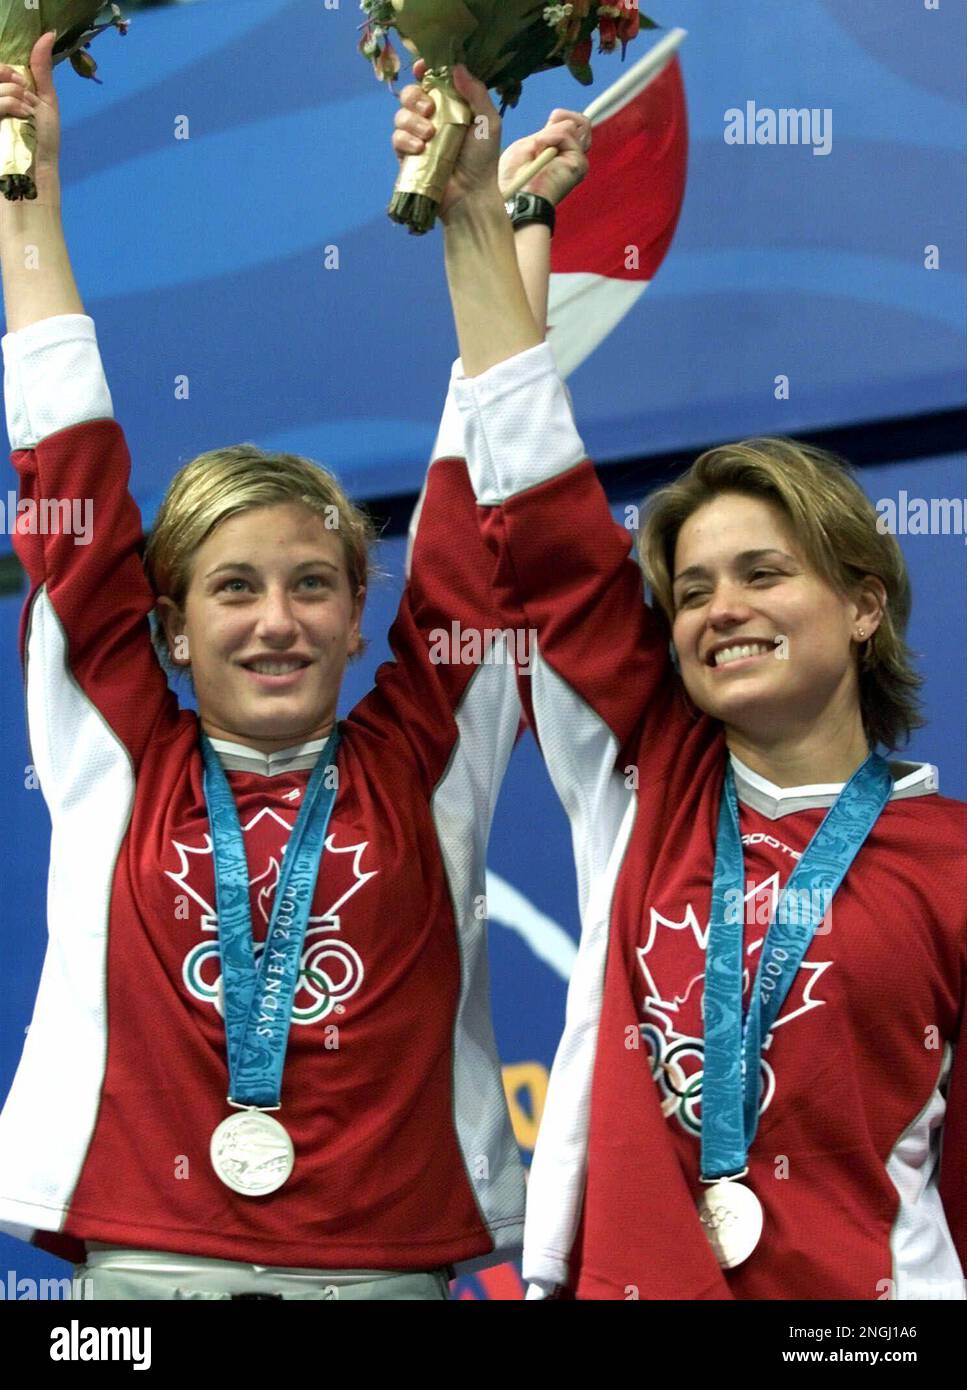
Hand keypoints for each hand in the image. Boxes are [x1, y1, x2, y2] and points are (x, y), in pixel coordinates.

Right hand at [0, 32, 60, 192]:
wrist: (37, 169)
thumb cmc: (42, 140)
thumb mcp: (45, 100)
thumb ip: (41, 68)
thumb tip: (48, 34)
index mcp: (5, 92)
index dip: (6, 70)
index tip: (21, 80)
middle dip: (11, 82)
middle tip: (24, 98)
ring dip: (13, 98)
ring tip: (25, 115)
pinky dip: (9, 105)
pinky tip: (20, 117)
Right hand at [393, 59, 503, 222]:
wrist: (470, 194)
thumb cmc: (483, 159)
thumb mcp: (489, 121)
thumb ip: (476, 92)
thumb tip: (457, 66)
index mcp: (449, 104)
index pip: (430, 80)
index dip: (423, 70)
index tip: (422, 68)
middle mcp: (431, 117)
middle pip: (410, 93)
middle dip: (415, 96)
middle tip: (430, 109)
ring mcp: (417, 136)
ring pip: (400, 115)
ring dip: (412, 120)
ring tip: (430, 135)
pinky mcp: (407, 155)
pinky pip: (397, 138)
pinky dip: (406, 139)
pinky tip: (420, 148)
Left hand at [499, 109, 590, 206]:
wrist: (516, 196)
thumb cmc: (515, 176)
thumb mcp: (528, 144)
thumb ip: (547, 132)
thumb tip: (561, 118)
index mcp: (562, 152)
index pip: (574, 123)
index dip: (557, 119)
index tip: (539, 137)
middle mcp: (573, 157)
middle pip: (581, 122)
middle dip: (555, 124)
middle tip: (539, 142)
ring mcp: (578, 161)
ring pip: (574, 125)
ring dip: (548, 133)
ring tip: (537, 150)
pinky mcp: (579, 164)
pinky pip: (567, 133)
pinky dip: (549, 137)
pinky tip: (539, 151)